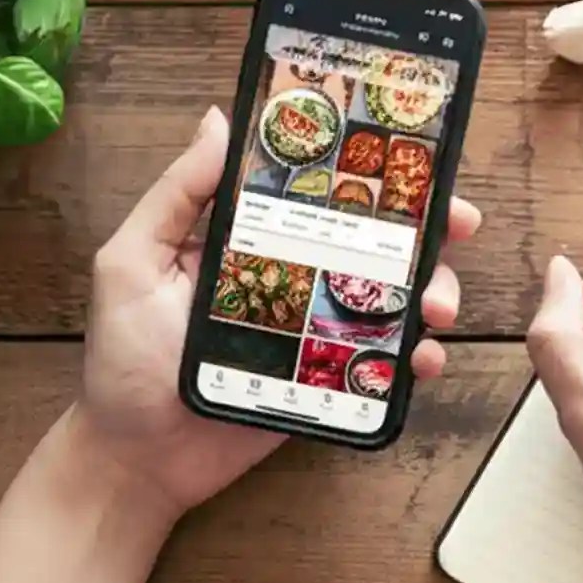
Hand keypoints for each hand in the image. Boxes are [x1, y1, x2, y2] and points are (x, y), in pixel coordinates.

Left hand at [77, 106, 482, 520]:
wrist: (137, 461)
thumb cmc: (124, 359)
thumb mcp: (132, 263)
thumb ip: (176, 196)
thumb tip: (218, 121)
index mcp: (251, 238)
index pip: (320, 191)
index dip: (369, 172)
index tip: (415, 159)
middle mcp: (292, 275)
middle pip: (373, 241)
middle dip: (425, 229)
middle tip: (459, 225)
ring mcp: (316, 330)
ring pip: (391, 299)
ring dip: (431, 291)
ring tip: (437, 307)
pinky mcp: (328, 381)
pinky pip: (383, 363)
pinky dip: (414, 358)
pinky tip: (423, 358)